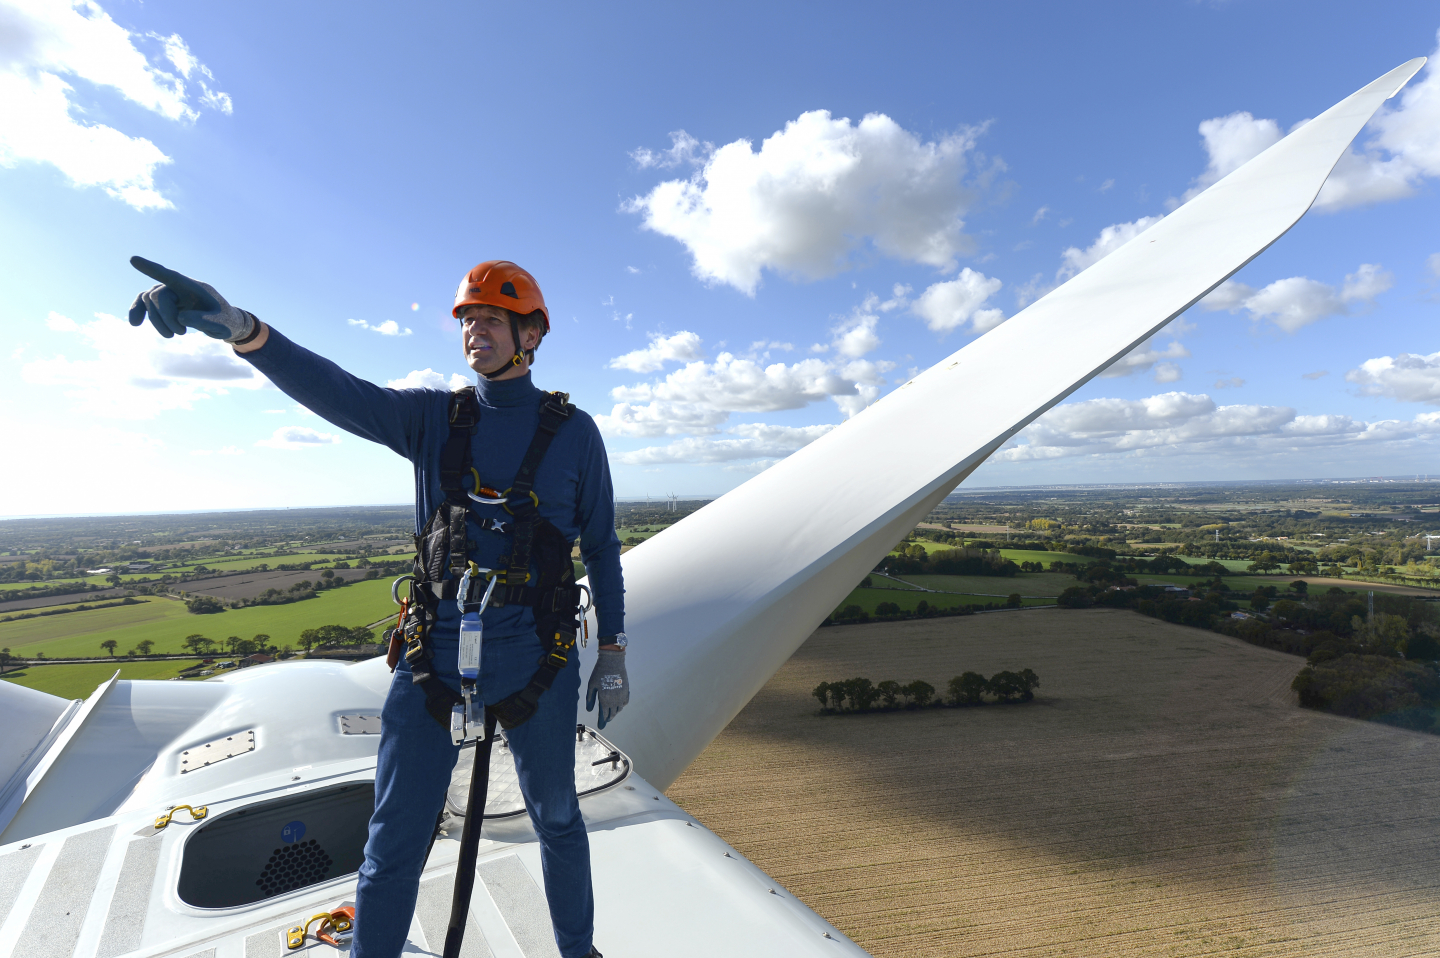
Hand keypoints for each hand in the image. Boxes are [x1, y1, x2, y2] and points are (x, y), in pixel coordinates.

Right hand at [127, 256, 257, 341]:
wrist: (224, 323)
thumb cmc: (224, 321)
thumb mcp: (220, 324)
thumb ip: (204, 321)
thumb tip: (181, 318)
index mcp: (194, 287)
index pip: (171, 276)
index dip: (152, 269)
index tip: (133, 259)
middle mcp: (178, 286)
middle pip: (158, 295)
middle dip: (165, 317)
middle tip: (182, 333)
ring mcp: (169, 293)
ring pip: (149, 301)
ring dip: (157, 321)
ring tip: (173, 335)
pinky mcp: (163, 303)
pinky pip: (143, 302)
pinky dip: (138, 311)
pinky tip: (135, 324)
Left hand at [585, 649, 628, 729]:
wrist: (612, 661)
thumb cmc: (599, 672)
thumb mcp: (592, 685)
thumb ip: (590, 698)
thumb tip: (590, 709)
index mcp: (605, 699)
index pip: (604, 714)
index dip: (602, 721)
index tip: (601, 726)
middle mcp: (615, 699)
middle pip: (613, 713)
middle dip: (608, 718)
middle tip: (605, 720)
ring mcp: (622, 695)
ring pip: (619, 709)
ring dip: (615, 712)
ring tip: (611, 712)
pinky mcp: (626, 690)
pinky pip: (625, 702)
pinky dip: (621, 705)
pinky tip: (618, 705)